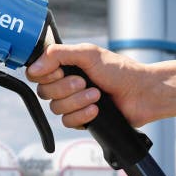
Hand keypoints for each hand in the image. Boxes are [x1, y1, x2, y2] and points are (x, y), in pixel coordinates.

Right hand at [26, 43, 154, 127]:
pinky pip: (67, 122)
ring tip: (96, 95)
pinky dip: (82, 115)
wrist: (142, 93)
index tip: (60, 72)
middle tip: (85, 82)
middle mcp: (65, 84)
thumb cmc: (120, 70)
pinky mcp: (81, 118)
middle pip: (44, 92)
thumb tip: (33, 67)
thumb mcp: (88, 54)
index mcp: (64, 66)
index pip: (36, 73)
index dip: (45, 75)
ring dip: (77, 101)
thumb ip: (57, 55)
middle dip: (66, 89)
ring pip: (55, 108)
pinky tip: (97, 110)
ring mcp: (73, 102)